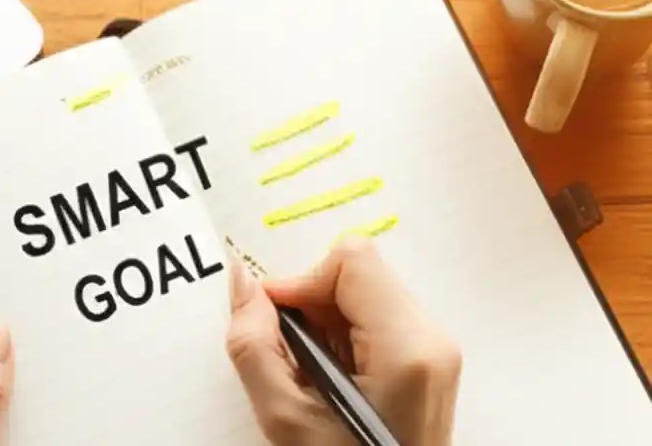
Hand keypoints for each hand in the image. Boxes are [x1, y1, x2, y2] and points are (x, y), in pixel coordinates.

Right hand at [226, 237, 461, 445]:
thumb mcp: (285, 418)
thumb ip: (254, 343)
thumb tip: (242, 279)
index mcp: (408, 347)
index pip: (350, 260)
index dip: (300, 283)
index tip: (273, 322)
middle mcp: (433, 339)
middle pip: (357, 274)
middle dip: (311, 306)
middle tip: (290, 358)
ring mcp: (436, 350)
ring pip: (362, 294)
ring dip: (323, 324)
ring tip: (311, 377)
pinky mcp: (429, 360)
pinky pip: (375, 318)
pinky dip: (341, 338)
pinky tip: (331, 380)